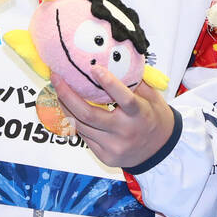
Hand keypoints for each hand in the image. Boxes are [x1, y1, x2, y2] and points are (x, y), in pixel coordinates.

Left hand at [51, 67, 174, 168]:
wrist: (160, 153)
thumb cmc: (154, 119)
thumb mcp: (152, 98)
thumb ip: (135, 81)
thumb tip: (115, 60)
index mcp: (140, 114)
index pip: (125, 98)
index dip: (109, 83)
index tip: (94, 68)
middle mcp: (125, 132)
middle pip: (89, 114)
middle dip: (67, 95)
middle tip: (56, 78)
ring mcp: (113, 146)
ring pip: (81, 126)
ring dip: (65, 107)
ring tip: (56, 91)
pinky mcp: (105, 156)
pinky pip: (84, 136)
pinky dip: (75, 121)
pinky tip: (67, 109)